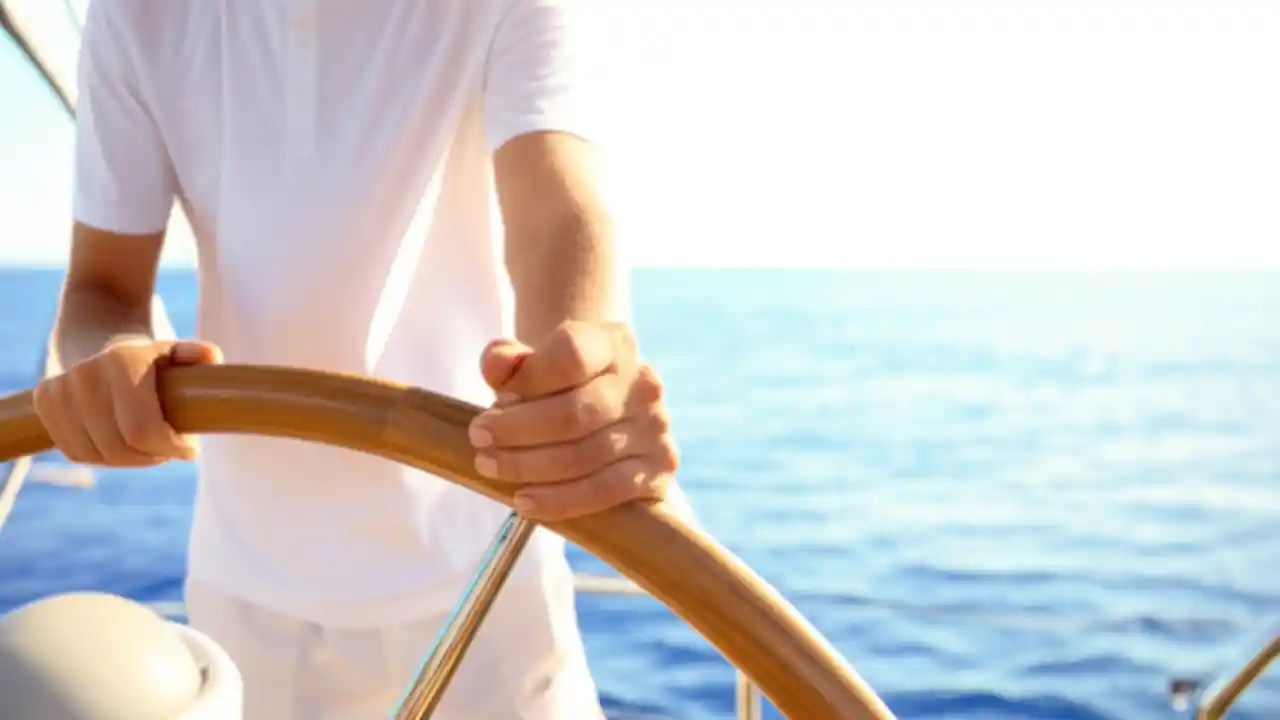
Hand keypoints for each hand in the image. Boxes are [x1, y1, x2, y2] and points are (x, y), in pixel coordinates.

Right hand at [33, 339, 222, 466]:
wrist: (99, 335)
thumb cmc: (151, 356)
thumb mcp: (178, 353)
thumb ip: (198, 355)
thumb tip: (210, 355)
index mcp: (121, 362)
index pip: (144, 431)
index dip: (172, 448)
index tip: (190, 448)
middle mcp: (85, 374)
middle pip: (120, 449)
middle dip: (152, 455)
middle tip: (169, 446)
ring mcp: (59, 389)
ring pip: (98, 455)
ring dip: (129, 458)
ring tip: (146, 443)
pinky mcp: (43, 403)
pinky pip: (77, 452)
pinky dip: (102, 456)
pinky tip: (119, 441)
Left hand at [468, 321, 678, 520]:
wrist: (609, 420)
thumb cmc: (558, 390)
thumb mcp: (531, 367)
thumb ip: (507, 360)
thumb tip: (496, 366)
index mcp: (614, 343)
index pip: (571, 354)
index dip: (527, 379)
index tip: (495, 399)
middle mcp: (643, 383)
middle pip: (573, 413)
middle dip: (517, 430)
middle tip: (479, 440)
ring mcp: (655, 427)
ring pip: (584, 456)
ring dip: (529, 467)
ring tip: (491, 467)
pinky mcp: (659, 468)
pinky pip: (605, 491)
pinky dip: (560, 500)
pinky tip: (525, 501)